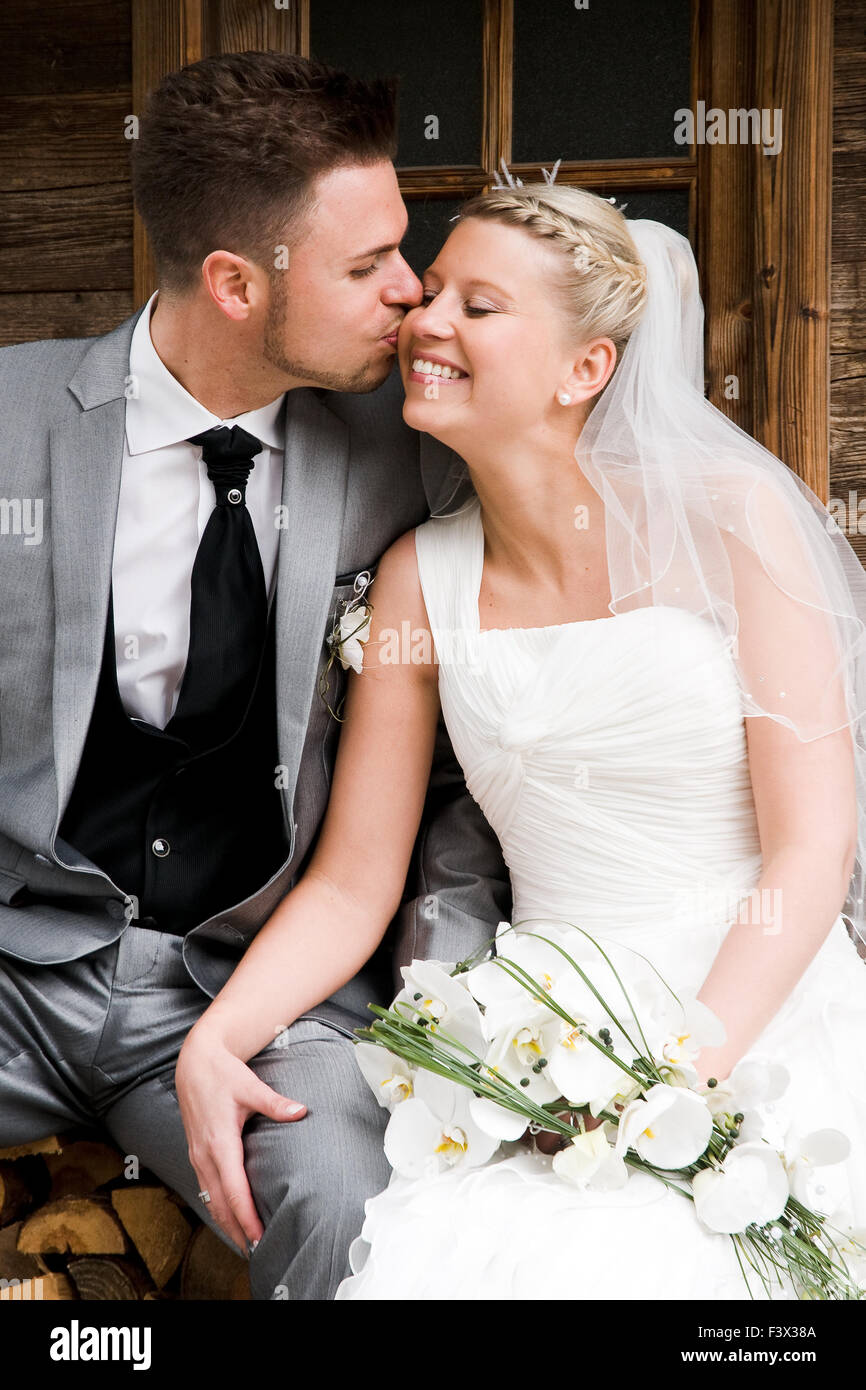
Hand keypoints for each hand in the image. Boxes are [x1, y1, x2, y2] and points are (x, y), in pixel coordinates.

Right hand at [174, 1026, 306, 1253]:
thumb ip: (275, 1103)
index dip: (246, 1217)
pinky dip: (217, 1206)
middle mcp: (205, 1154)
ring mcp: (197, 1155)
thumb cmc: (222, 1073)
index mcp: (219, 1142)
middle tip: (256, 1250)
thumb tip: (301, 1111)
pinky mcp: (195, 1152)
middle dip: (236, 1229)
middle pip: (220, 1203)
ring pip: (210, 1198)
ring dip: (225, 1222)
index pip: (234, 1190)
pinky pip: (205, 1187)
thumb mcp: (250, 1086)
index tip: (259, 1236)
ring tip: (243, 1241)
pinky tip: (228, 1214)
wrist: (194, 1062)